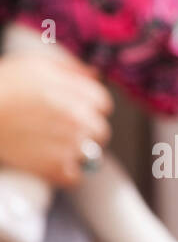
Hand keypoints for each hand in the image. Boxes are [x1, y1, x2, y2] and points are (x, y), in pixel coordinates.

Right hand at [0, 49, 112, 185]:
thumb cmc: (3, 86)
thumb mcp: (36, 64)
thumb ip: (70, 69)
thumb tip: (93, 76)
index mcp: (77, 95)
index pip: (104, 104)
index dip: (91, 106)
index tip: (78, 109)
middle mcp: (78, 120)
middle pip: (101, 131)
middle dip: (87, 130)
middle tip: (65, 128)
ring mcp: (68, 145)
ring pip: (90, 154)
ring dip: (76, 150)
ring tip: (52, 142)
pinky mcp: (54, 166)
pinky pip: (74, 177)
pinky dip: (65, 172)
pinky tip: (51, 161)